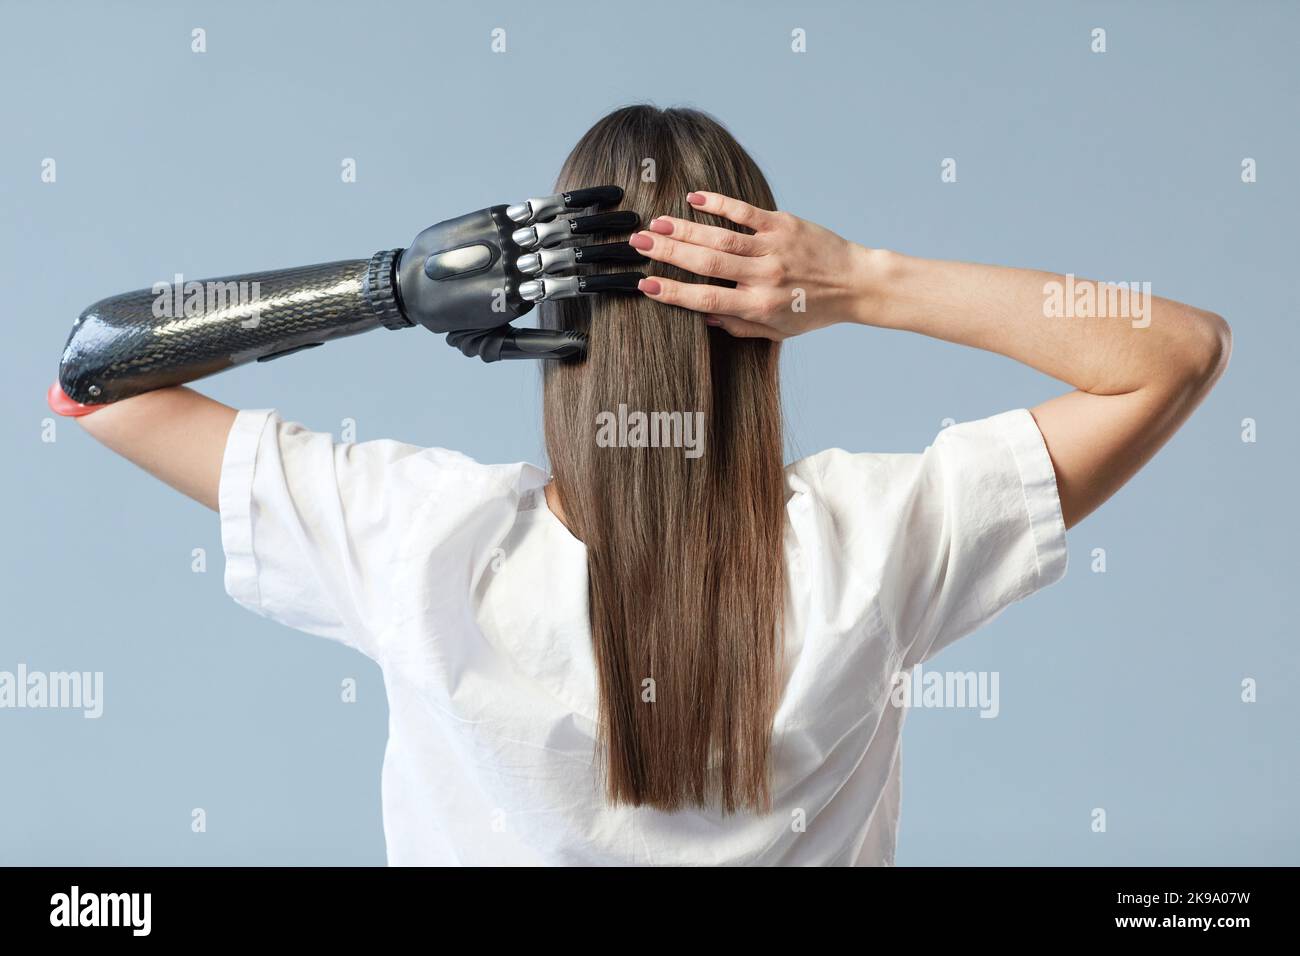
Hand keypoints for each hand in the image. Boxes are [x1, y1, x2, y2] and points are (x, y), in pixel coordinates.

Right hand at [630, 191, 874, 339]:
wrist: (856, 283)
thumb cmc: (813, 310)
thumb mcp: (777, 331)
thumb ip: (739, 326)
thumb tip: (703, 316)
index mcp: (758, 307)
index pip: (707, 300)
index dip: (673, 293)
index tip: (644, 285)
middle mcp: (764, 277)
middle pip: (707, 264)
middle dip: (669, 254)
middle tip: (638, 244)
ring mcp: (774, 249)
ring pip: (722, 238)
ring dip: (686, 230)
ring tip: (656, 224)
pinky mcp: (784, 225)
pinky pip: (746, 213)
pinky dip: (719, 204)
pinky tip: (693, 199)